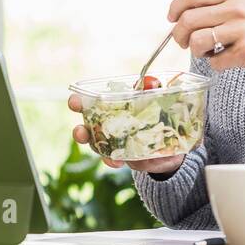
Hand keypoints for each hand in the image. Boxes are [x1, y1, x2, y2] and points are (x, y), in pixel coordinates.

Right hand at [68, 92, 186, 174]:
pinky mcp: (122, 157)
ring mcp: (113, 143)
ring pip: (96, 145)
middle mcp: (108, 125)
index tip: (74, 101)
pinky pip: (111, 158)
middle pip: (87, 127)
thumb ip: (155, 92)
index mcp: (114, 108)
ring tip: (98, 149)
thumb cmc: (161, 119)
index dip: (80, 102)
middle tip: (80, 132)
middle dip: (80, 130)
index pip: (91, 103)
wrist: (170, 148)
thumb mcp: (160, 103)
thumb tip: (152, 83)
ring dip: (94, 148)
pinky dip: (111, 160)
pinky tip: (116, 161)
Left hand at [166, 0, 244, 79]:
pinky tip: (229, 62)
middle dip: (179, 36)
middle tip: (184, 44)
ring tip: (210, 53)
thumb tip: (182, 17)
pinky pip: (214, 62)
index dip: (175, 7)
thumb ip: (219, 7)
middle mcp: (238, 7)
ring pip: (197, 41)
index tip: (171, 19)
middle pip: (188, 19)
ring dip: (197, 52)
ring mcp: (243, 29)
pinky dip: (217, 66)